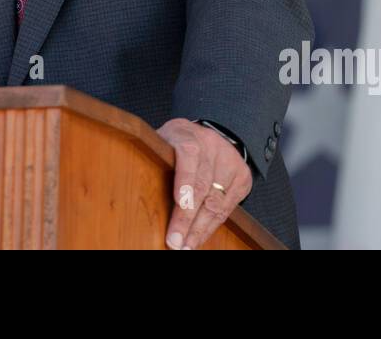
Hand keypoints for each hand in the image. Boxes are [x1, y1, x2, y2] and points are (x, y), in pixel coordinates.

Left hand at [156, 117, 252, 249]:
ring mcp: (230, 161)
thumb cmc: (175, 145)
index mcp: (186, 134)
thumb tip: (138, 197)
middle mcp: (211, 145)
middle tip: (175, 241)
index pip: (188, 155)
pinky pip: (227, 207)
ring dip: (200, 228)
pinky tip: (200, 237)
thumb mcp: (160, 144)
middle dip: (188, 218)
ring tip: (187, 245)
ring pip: (216, 201)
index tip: (178, 203)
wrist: (207, 135)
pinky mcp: (242, 177)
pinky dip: (212, 225)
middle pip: (202, 185)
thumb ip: (155, 162)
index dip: (184, 180)